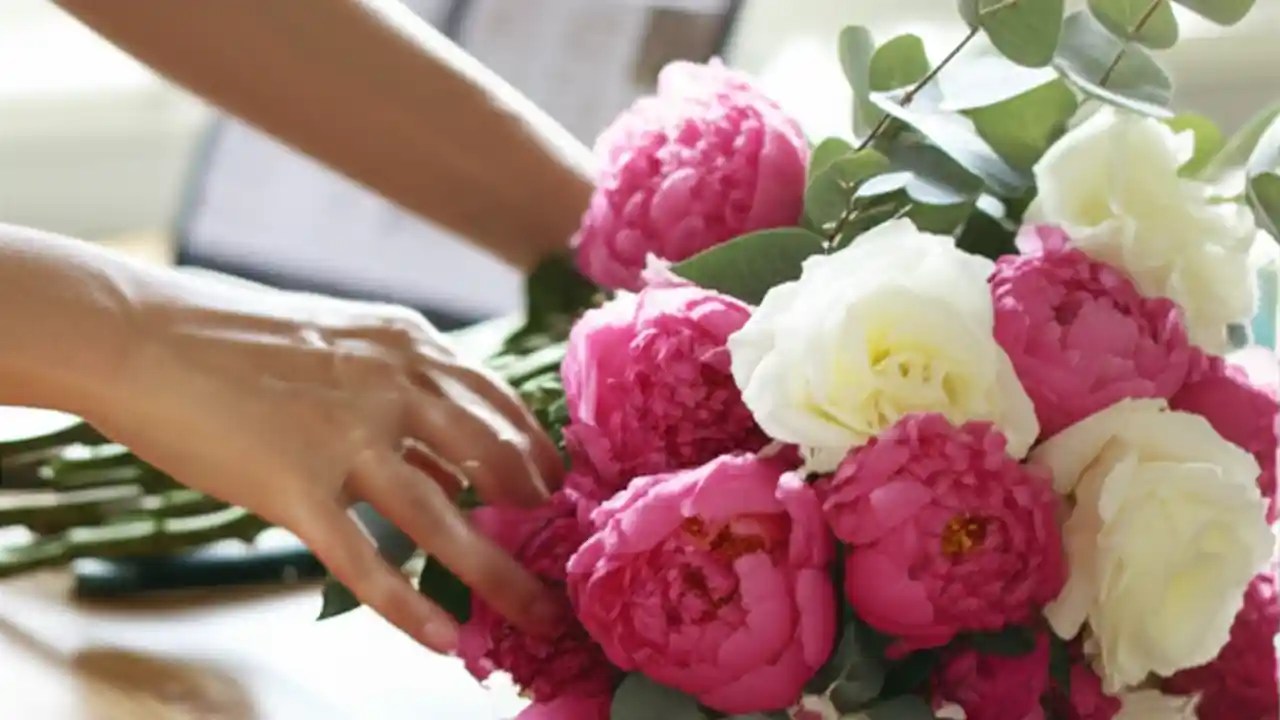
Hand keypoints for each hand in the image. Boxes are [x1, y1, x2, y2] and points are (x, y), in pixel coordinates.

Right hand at [84, 268, 564, 651]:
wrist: (140, 332)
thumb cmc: (234, 337)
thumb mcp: (341, 342)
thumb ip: (398, 389)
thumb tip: (446, 452)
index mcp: (407, 345)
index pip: (498, 404)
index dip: (536, 453)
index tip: (557, 489)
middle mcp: (393, 385)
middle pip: (492, 461)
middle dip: (536, 514)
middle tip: (559, 554)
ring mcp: (346, 435)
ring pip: (443, 518)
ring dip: (499, 575)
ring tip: (535, 616)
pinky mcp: (293, 485)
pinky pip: (364, 559)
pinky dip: (406, 606)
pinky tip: (442, 639)